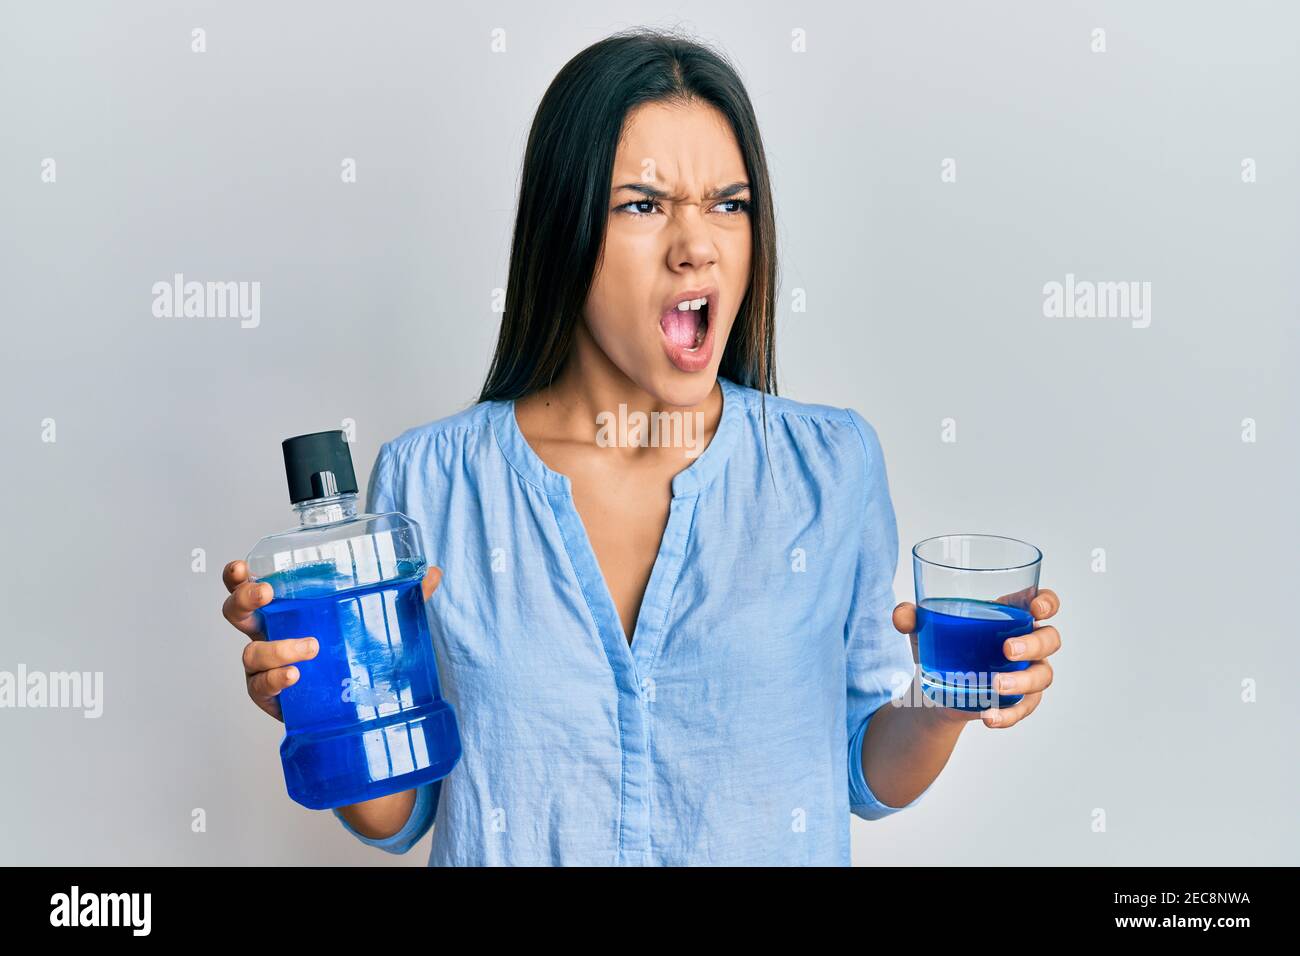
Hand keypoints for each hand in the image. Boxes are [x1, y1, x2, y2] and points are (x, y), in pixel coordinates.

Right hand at [221, 559, 442, 720]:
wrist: (354, 712)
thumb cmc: (353, 658)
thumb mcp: (377, 625)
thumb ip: (404, 599)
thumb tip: (433, 573)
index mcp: (287, 611)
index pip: (251, 588)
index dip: (238, 577)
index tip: (243, 568)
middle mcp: (269, 637)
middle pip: (236, 614)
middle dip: (244, 600)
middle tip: (267, 595)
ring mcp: (266, 669)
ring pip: (251, 653)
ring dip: (277, 647)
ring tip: (310, 648)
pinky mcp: (272, 699)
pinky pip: (261, 688)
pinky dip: (275, 680)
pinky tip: (294, 676)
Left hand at [892, 588, 1060, 728]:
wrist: (936, 688)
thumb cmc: (941, 645)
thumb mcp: (924, 630)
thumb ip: (911, 617)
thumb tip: (902, 615)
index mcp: (1010, 615)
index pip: (1042, 603)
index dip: (1046, 603)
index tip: (1036, 609)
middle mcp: (1027, 642)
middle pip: (1049, 639)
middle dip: (1034, 644)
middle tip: (1008, 650)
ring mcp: (1028, 673)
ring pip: (1043, 675)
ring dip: (1022, 681)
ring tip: (995, 685)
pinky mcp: (1020, 701)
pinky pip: (1025, 708)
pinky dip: (1009, 714)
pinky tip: (989, 715)